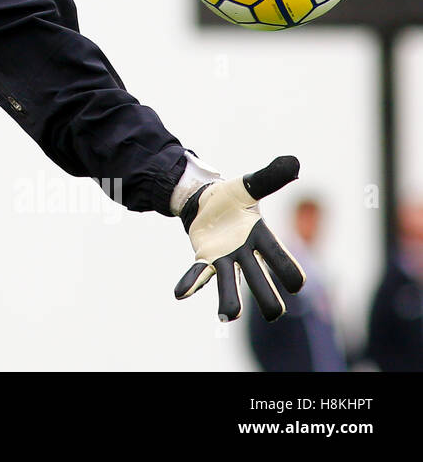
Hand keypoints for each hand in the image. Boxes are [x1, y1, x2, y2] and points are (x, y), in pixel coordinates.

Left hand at [174, 155, 305, 321]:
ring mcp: (226, 259)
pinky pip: (199, 274)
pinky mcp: (206, 258)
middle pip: (260, 281)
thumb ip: (270, 177)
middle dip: (268, 298)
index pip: (282, 259)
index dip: (291, 273)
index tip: (296, 285)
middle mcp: (246, 254)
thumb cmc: (233, 197)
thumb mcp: (250, 184)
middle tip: (274, 314)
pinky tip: (180, 293)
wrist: (206, 199)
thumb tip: (293, 161)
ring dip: (229, 302)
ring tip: (226, 317)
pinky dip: (191, 283)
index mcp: (262, 237)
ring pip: (230, 285)